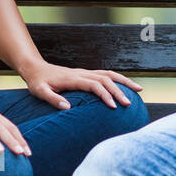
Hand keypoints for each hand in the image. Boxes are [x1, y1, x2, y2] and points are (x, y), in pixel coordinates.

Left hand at [22, 60, 142, 109]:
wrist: (36, 68)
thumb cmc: (38, 82)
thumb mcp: (40, 92)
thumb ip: (53, 99)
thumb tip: (68, 108)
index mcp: (73, 78)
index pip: (94, 85)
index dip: (105, 95)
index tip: (113, 107)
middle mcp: (82, 73)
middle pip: (106, 79)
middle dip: (119, 90)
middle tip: (129, 104)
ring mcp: (86, 72)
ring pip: (109, 74)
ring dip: (124, 82)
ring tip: (139, 90)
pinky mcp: (87, 74)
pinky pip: (106, 75)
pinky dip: (118, 79)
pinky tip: (126, 86)